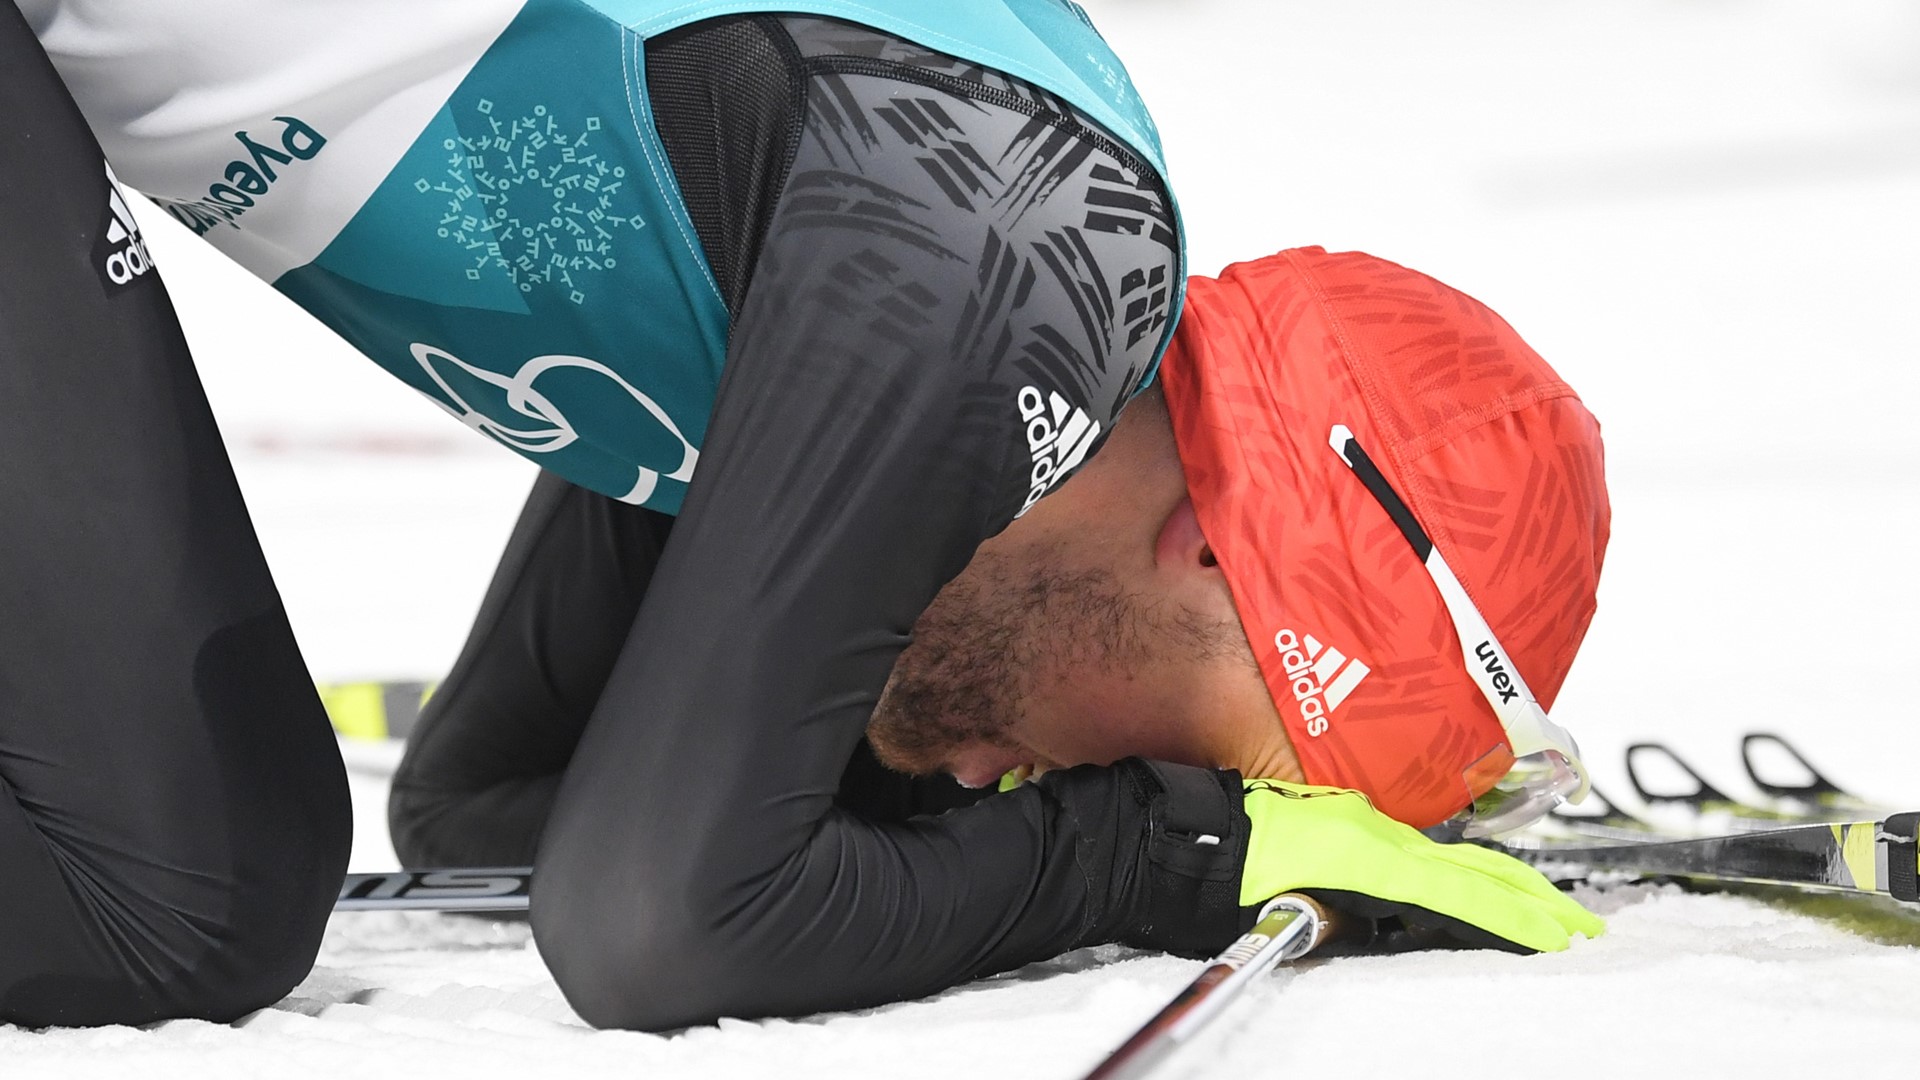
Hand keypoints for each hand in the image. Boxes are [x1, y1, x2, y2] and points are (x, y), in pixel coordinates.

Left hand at [1239, 780, 1602, 952]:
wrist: (1178, 833)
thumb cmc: (1220, 879)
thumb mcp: (1283, 917)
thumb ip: (1340, 924)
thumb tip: (1374, 927)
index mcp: (1362, 857)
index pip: (1457, 895)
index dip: (1513, 917)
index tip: (1560, 935)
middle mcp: (1371, 832)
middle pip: (1468, 868)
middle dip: (1530, 896)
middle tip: (1581, 924)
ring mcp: (1360, 822)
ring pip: (1446, 856)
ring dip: (1501, 880)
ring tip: (1544, 905)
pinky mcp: (1345, 821)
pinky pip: (1417, 849)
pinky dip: (1460, 867)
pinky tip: (1470, 881)